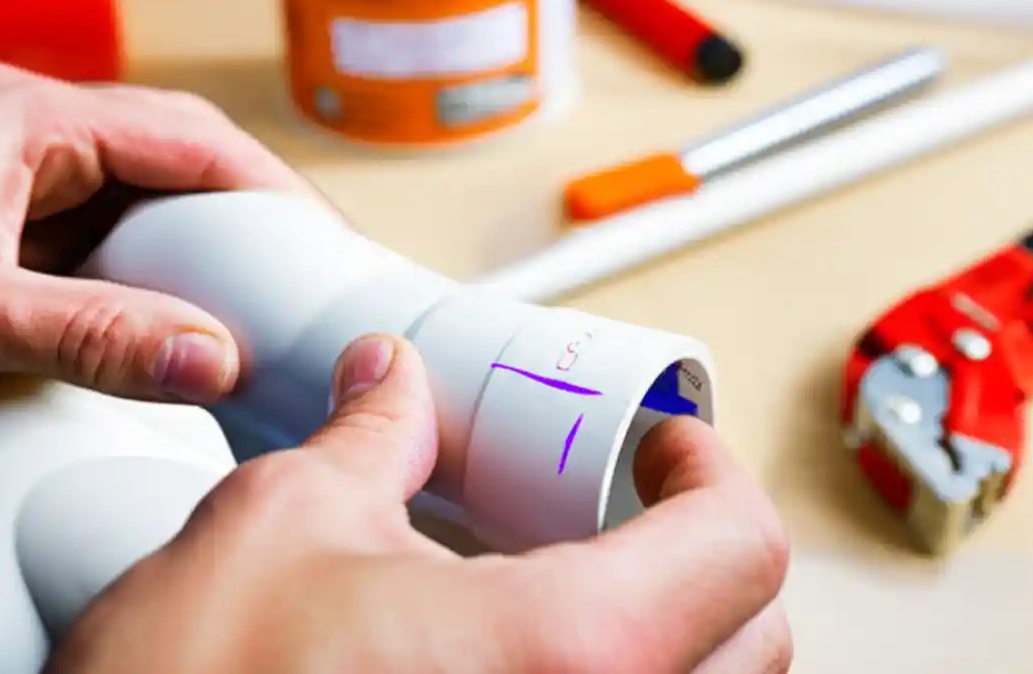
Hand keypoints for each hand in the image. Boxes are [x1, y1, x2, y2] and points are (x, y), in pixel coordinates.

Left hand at [0, 62, 323, 404]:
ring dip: (199, 250)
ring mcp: (11, 180)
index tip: (326, 243)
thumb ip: (85, 337)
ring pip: (143, 202)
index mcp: (21, 119)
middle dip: (246, 215)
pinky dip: (151, 278)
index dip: (271, 190)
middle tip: (306, 271)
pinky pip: (103, 242)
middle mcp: (23, 135)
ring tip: (256, 302)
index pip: (189, 138)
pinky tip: (175, 321)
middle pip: (178, 159)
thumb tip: (210, 361)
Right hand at [48, 335, 792, 672]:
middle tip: (637, 507)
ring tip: (587, 579)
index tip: (666, 447)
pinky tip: (532, 655)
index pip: (738, 544)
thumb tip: (387, 386)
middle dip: (707, 551)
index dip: (707, 469)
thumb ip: (368, 439)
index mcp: (572, 655)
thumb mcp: (280, 530)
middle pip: (752, 636)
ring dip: (677, 628)